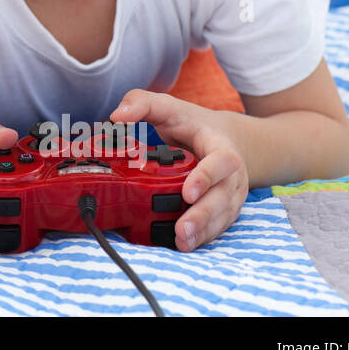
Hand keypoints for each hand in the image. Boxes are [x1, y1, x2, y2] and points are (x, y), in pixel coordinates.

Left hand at [110, 90, 249, 251]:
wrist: (224, 138)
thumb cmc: (193, 124)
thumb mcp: (169, 107)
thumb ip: (143, 103)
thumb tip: (117, 116)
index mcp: (222, 148)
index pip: (221, 162)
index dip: (206, 177)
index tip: (187, 193)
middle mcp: (231, 175)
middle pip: (222, 197)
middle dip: (203, 215)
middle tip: (182, 229)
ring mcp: (230, 195)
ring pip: (222, 216)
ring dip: (204, 232)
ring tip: (182, 242)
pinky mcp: (224, 209)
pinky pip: (218, 226)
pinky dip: (204, 237)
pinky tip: (185, 245)